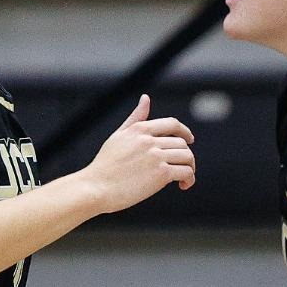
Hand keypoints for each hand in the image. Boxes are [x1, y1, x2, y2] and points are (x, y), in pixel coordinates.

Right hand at [82, 95, 195, 212]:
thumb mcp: (118, 136)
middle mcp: (149, 140)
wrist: (95, 188)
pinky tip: (183, 185)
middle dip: (185, 155)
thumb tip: (146, 98)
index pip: (172, 124)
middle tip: (182, 168)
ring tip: (184, 178)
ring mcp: (156, 156)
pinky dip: (189, 179)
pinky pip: (186, 172)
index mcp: (139, 129)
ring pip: (187, 156)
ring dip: (190, 167)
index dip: (185, 131)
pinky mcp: (161, 174)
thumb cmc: (104, 166)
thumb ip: (135, 118)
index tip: (190, 140)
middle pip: (182, 143)